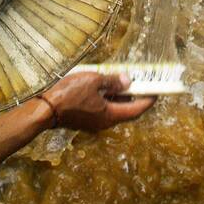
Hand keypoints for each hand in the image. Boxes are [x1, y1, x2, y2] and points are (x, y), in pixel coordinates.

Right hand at [40, 72, 155, 132]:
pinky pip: (103, 110)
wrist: (46, 110)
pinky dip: (108, 99)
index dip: (149, 100)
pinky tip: (104, 87)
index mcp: (111, 115)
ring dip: (120, 97)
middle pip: (126, 111)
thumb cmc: (69, 94)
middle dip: (135, 97)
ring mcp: (95, 123)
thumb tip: (128, 81)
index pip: (137, 109)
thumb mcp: (94, 81)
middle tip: (141, 83)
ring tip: (121, 80)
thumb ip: (113, 81)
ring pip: (114, 110)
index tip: (158, 91)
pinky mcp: (86, 120)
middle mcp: (105, 123)